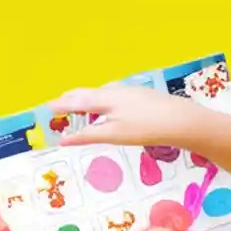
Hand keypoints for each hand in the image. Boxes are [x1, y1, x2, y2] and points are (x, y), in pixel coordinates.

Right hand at [49, 86, 205, 148]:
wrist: (184, 120)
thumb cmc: (146, 128)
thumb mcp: (114, 135)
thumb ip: (87, 136)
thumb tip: (63, 140)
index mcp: (102, 98)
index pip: (74, 100)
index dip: (59, 105)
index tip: (46, 109)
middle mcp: (112, 90)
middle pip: (85, 93)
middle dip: (70, 99)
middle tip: (58, 107)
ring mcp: (127, 90)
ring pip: (99, 93)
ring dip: (85, 99)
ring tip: (79, 107)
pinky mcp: (140, 95)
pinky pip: (111, 94)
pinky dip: (100, 100)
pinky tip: (108, 107)